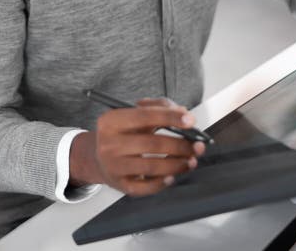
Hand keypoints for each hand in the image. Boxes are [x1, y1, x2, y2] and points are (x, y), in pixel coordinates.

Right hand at [69, 98, 204, 195]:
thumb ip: (158, 107)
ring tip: (191, 160)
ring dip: (177, 164)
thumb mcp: (132, 114)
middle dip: (180, 145)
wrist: (97, 157)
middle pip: (152, 143)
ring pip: (152, 167)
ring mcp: (113, 166)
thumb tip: (182, 112)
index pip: (145, 116)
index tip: (190, 120)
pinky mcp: (120, 185)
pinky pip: (146, 187)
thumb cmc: (122, 133)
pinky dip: (162, 182)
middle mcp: (109, 143)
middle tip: (197, 145)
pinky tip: (173, 176)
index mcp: (111, 121)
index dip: (170, 117)